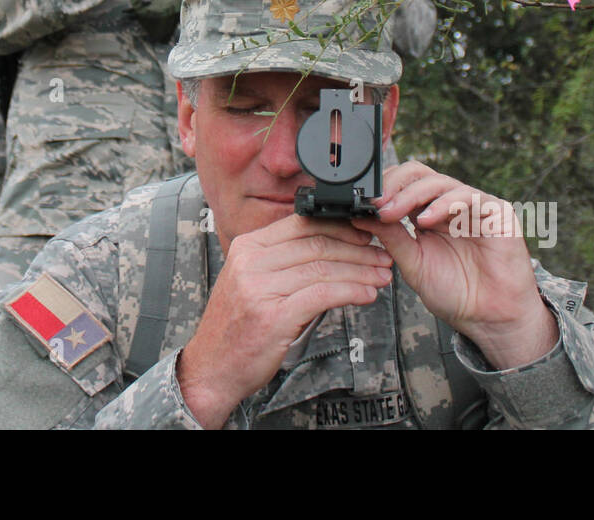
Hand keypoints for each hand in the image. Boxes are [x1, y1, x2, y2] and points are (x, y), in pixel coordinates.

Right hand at [176, 214, 392, 427]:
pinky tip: (366, 294)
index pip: (301, 224)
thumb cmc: (237, 327)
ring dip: (360, 271)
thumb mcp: (252, 281)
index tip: (363, 235)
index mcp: (247, 247)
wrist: (212, 368)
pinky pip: (322, 295)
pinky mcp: (274, 316)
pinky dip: (350, 291)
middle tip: (381, 256)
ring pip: (323, 268)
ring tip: (380, 276)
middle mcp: (251, 262)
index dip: (339, 228)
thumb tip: (331, 247)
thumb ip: (283, 262)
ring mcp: (260, 288)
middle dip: (357, 249)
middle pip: (316, 244)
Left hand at [351, 163, 557, 370]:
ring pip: (439, 182)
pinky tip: (425, 220)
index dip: (383, 189)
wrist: (490, 319)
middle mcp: (449, 206)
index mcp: (428, 215)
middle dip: (393, 185)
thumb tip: (360, 217)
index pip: (403, 184)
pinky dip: (443, 204)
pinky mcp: (496, 211)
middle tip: (376, 203)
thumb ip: (391, 238)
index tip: (362, 204)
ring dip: (411, 194)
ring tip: (391, 211)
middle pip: (419, 174)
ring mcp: (473, 206)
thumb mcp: (413, 264)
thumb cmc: (456, 293)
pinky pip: (467, 196)